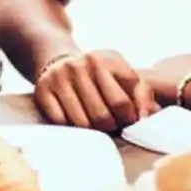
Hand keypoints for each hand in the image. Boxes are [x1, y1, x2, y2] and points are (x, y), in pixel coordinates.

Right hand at [35, 50, 157, 131]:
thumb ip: (143, 94)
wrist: (60, 60)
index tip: (128, 119)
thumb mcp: (123, 75)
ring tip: (96, 123)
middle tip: (112, 124)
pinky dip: (71, 126)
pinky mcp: (43, 89)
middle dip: (111, 127)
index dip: (129, 118)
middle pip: (102, 116)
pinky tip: (75, 118)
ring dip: (92, 130)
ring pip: (82, 123)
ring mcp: (60, 77)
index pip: (122, 103)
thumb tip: (147, 117)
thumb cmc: (101, 75)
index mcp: (105, 59)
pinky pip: (61, 122)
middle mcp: (80, 65)